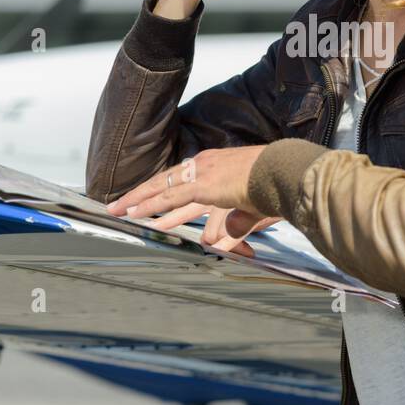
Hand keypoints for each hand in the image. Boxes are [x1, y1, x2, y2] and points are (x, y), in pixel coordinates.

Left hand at [105, 145, 269, 226]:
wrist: (283, 172)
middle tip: (122, 204)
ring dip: (140, 200)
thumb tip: (220, 239)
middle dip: (143, 194)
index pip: (183, 176)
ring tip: (120, 210)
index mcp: (217, 164)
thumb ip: (235, 221)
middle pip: (167, 180)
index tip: (149, 196)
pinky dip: (151, 205)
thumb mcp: (251, 205)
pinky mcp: (203, 185)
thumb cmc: (275, 186)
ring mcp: (203, 173)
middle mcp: (206, 165)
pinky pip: (170, 197)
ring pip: (162, 187)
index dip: (164, 187)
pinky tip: (135, 212)